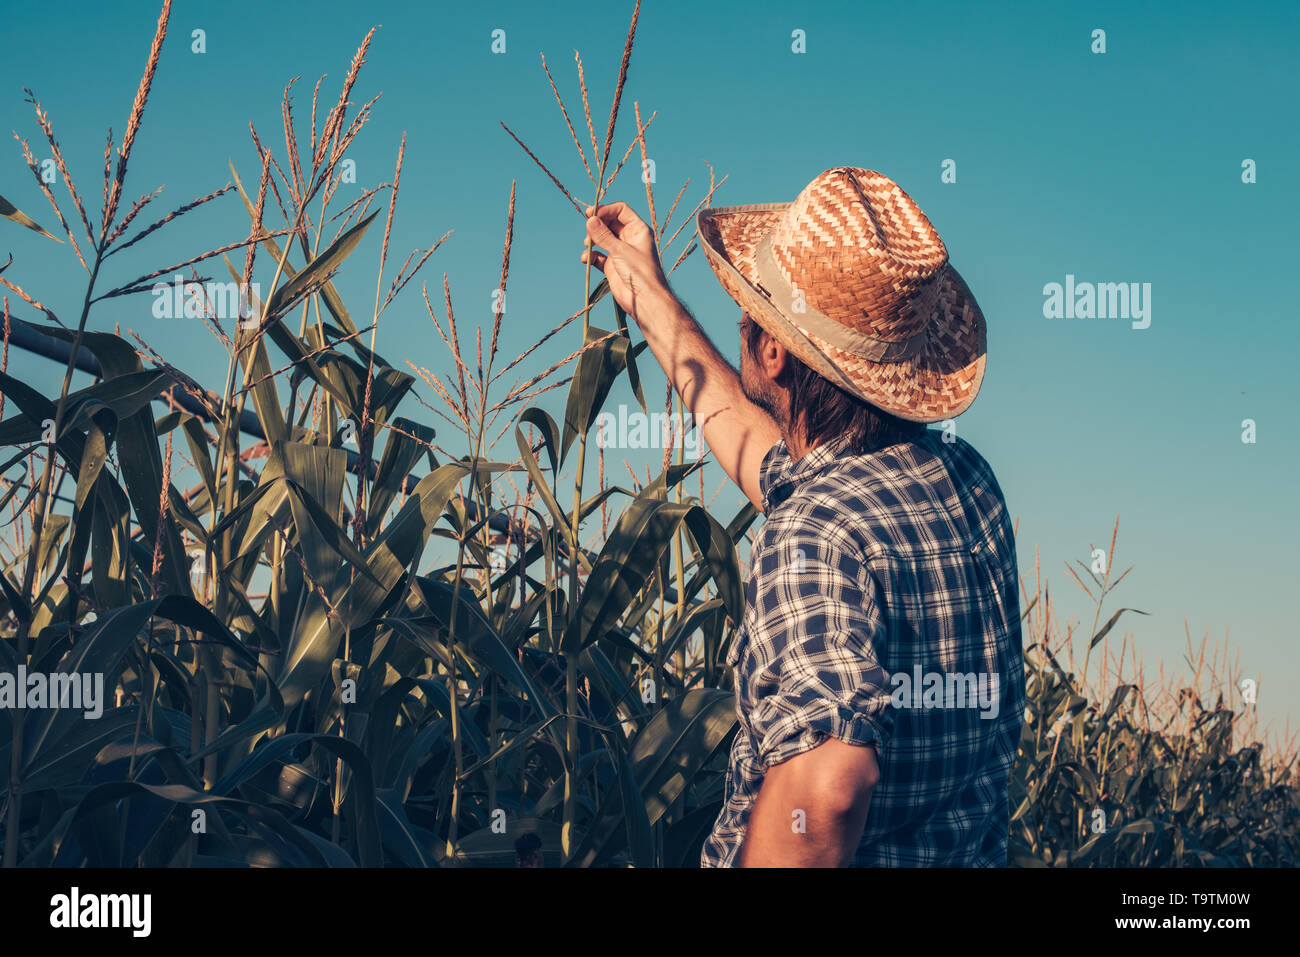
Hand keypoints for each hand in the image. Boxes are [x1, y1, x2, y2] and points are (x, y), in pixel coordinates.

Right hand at [580, 201, 670, 321]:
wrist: (644, 300)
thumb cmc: (640, 272)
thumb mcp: (620, 250)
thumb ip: (604, 235)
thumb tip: (590, 220)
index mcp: (637, 229)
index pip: (620, 210)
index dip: (606, 210)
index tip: (591, 214)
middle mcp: (629, 238)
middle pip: (609, 223)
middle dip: (597, 225)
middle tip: (588, 230)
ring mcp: (620, 252)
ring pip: (602, 239)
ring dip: (592, 240)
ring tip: (588, 246)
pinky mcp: (612, 266)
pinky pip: (599, 256)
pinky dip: (591, 256)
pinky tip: (586, 260)